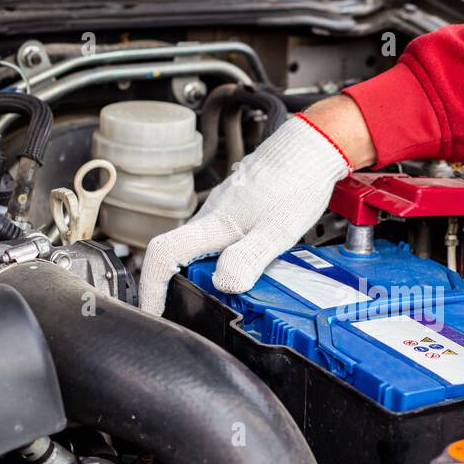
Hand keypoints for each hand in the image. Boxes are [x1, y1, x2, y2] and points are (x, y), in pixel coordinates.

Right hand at [138, 96, 374, 313]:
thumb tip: (223, 284)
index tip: (154, 311)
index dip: (151, 288)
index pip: (162, 255)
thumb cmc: (296, 184)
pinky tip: (247, 265)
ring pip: (199, 247)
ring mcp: (221, 210)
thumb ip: (249, 258)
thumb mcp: (276, 230)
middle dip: (177, 286)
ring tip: (225, 296)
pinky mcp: (235, 209)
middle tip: (195, 312)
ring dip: (204, 273)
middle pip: (176, 255)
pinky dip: (223, 258)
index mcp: (212, 224)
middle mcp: (209, 216)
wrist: (312, 150)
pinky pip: (217, 238)